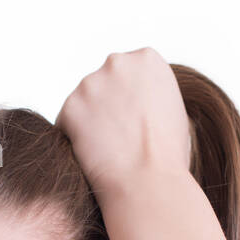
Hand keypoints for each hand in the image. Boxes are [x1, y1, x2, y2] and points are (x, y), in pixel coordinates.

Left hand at [54, 48, 191, 198]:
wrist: (148, 180)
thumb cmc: (168, 155)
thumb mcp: (172, 108)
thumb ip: (151, 94)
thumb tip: (136, 100)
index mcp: (147, 59)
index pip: (129, 71)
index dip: (130, 99)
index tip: (134, 121)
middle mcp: (117, 62)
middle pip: (104, 82)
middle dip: (107, 105)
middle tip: (117, 136)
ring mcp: (90, 83)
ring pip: (83, 102)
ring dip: (89, 121)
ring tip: (107, 150)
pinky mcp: (70, 106)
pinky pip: (66, 122)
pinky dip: (74, 138)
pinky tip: (92, 156)